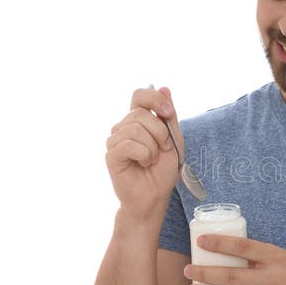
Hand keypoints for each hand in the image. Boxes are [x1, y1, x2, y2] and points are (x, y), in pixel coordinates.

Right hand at [105, 86, 182, 219]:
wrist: (155, 196)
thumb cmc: (163, 170)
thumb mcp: (174, 139)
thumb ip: (169, 116)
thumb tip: (164, 88)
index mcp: (138, 120)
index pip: (140, 95)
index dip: (154, 99)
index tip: (168, 112)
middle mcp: (124, 127)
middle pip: (141, 114)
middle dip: (160, 133)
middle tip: (163, 149)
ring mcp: (115, 140)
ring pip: (135, 129)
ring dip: (153, 147)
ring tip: (152, 159)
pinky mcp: (111, 155)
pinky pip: (129, 144)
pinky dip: (144, 154)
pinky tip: (144, 163)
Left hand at [183, 236, 285, 284]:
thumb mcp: (283, 260)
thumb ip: (259, 258)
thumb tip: (227, 252)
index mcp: (276, 257)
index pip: (243, 246)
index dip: (220, 243)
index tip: (202, 240)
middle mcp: (271, 277)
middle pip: (231, 275)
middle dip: (205, 272)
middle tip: (188, 269)